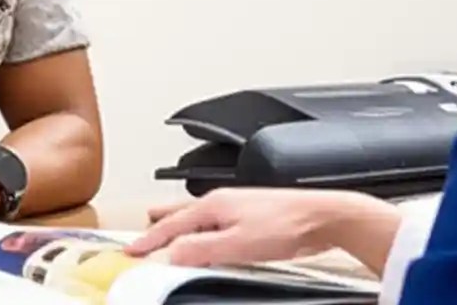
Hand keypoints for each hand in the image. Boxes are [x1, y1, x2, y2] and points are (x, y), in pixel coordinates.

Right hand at [123, 188, 353, 267]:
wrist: (322, 217)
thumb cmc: (287, 225)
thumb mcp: (237, 245)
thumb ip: (202, 249)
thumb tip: (172, 254)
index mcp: (214, 204)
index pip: (172, 224)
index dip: (150, 239)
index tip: (133, 249)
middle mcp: (223, 201)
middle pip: (181, 212)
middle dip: (160, 222)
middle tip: (143, 229)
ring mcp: (238, 206)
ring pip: (198, 214)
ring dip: (179, 223)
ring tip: (166, 226)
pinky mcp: (251, 216)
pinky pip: (215, 220)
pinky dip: (201, 228)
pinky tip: (208, 236)